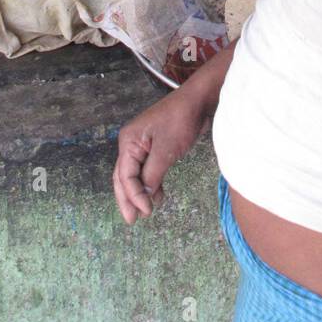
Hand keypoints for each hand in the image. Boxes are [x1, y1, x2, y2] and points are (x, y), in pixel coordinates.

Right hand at [112, 80, 211, 223]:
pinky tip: (159, 196)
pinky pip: (147, 170)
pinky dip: (151, 183)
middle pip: (124, 177)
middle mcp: (131, 143)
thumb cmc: (181, 120)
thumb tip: (145, 195)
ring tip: (146, 212)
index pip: (125, 175)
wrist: (198, 101)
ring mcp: (143, 145)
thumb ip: (153, 174)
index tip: (146, 212)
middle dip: (127, 199)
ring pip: (135, 175)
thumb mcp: (166, 149)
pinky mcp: (155, 147)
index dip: (134, 196)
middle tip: (132, 221)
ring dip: (139, 193)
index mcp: (129, 141)